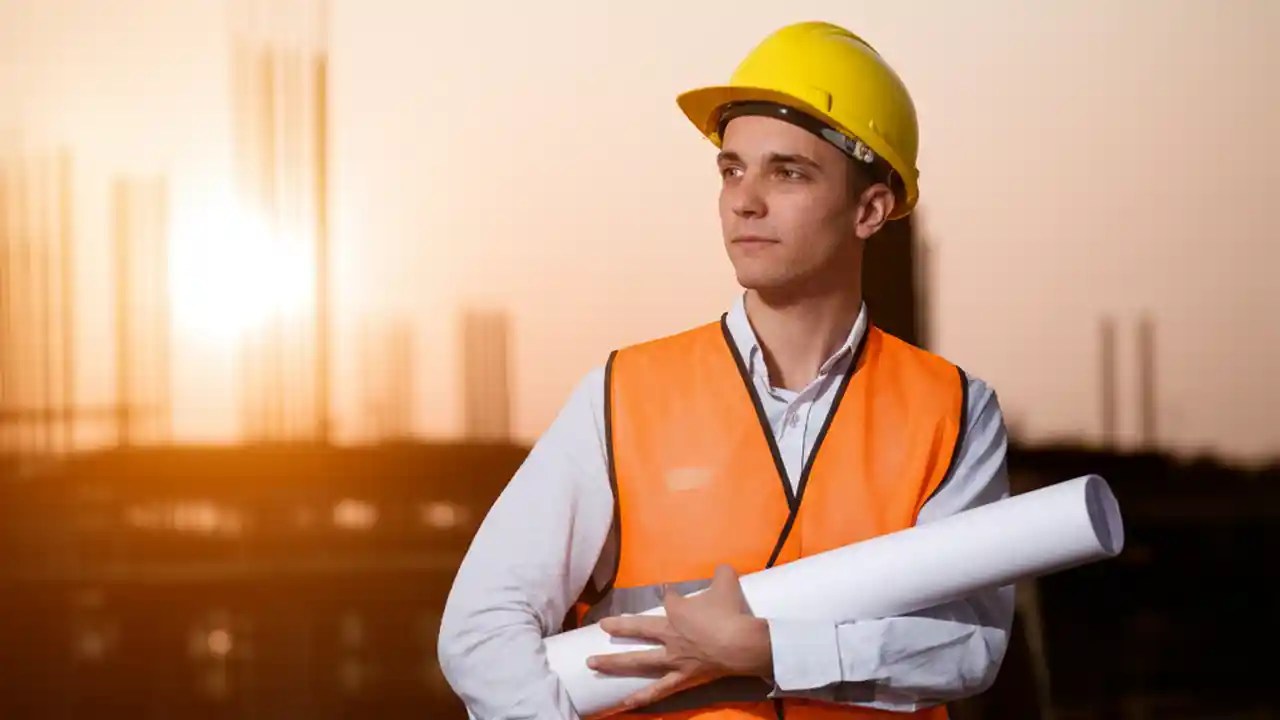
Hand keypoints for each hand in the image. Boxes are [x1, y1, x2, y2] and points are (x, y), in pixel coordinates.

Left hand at [585, 564, 772, 710]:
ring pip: (637, 660)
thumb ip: (722, 572)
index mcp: (677, 609)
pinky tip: (624, 704)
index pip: (667, 598)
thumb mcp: (727, 582)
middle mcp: (669, 633)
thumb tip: (723, 567)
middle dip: (620, 626)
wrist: (741, 644)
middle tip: (602, 625)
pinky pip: (658, 690)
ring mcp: (672, 658)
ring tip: (592, 663)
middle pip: (639, 628)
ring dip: (613, 662)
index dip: (668, 595)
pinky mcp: (681, 677)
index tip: (669, 593)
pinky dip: (641, 697)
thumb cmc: (731, 613)